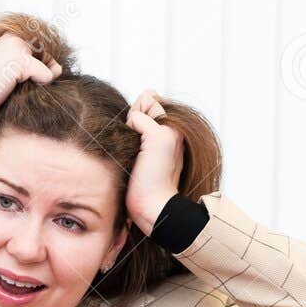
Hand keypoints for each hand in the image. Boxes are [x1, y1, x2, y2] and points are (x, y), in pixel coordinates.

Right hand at [0, 33, 60, 130]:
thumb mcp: (9, 75)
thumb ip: (34, 67)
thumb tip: (59, 68)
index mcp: (11, 35)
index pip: (45, 52)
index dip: (35, 72)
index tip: (8, 79)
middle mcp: (15, 35)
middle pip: (50, 59)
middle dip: (38, 76)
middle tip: (7, 84)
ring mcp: (18, 46)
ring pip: (50, 67)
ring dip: (35, 82)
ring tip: (8, 86)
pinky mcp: (21, 60)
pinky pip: (46, 77)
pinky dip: (35, 88)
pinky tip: (9, 89)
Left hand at [123, 89, 184, 234]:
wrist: (155, 206)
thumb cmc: (145, 187)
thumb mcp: (143, 153)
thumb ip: (141, 129)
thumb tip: (141, 102)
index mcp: (173, 133)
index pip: (151, 103)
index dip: (138, 119)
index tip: (142, 146)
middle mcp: (175, 128)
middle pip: (147, 100)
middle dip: (135, 118)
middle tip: (140, 150)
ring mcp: (170, 131)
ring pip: (143, 105)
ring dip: (132, 124)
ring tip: (139, 152)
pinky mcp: (159, 136)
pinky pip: (136, 116)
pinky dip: (129, 129)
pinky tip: (137, 152)